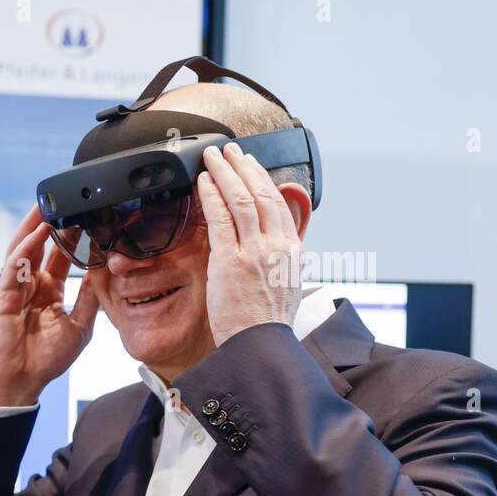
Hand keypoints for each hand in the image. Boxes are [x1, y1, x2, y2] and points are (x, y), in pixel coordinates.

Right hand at [0, 203, 99, 414]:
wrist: (22, 381)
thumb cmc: (47, 359)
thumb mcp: (80, 325)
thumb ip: (91, 298)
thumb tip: (105, 271)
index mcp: (49, 291)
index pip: (61, 256)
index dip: (71, 236)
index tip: (86, 217)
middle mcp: (32, 285)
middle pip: (40, 245)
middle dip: (50, 222)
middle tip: (64, 200)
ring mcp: (15, 288)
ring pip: (23, 249)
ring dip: (34, 228)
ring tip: (46, 207)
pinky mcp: (3, 295)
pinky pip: (14, 267)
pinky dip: (24, 249)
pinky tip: (36, 235)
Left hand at [195, 142, 302, 345]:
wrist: (259, 345)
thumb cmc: (266, 322)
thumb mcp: (287, 283)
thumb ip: (283, 256)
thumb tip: (282, 240)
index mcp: (292, 249)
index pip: (279, 203)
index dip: (262, 179)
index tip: (249, 165)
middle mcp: (277, 245)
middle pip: (262, 193)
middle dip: (244, 167)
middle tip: (230, 150)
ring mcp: (255, 251)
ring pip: (242, 199)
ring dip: (225, 173)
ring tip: (213, 157)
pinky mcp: (231, 260)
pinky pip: (221, 219)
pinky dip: (212, 196)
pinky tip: (204, 182)